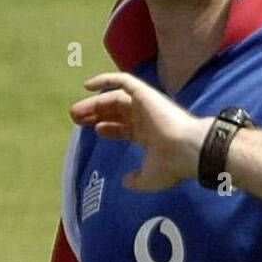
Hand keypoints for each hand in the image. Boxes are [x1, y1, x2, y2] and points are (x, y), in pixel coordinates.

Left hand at [70, 72, 210, 191]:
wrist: (187, 151)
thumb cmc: (171, 165)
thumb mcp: (149, 179)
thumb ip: (136, 179)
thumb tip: (126, 181)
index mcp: (149, 135)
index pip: (125, 127)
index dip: (107, 128)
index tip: (92, 129)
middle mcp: (147, 117)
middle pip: (116, 112)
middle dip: (96, 114)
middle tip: (75, 118)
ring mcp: (147, 104)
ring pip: (115, 97)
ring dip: (94, 102)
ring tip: (75, 111)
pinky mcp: (145, 94)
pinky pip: (123, 81)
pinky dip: (105, 80)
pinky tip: (87, 86)